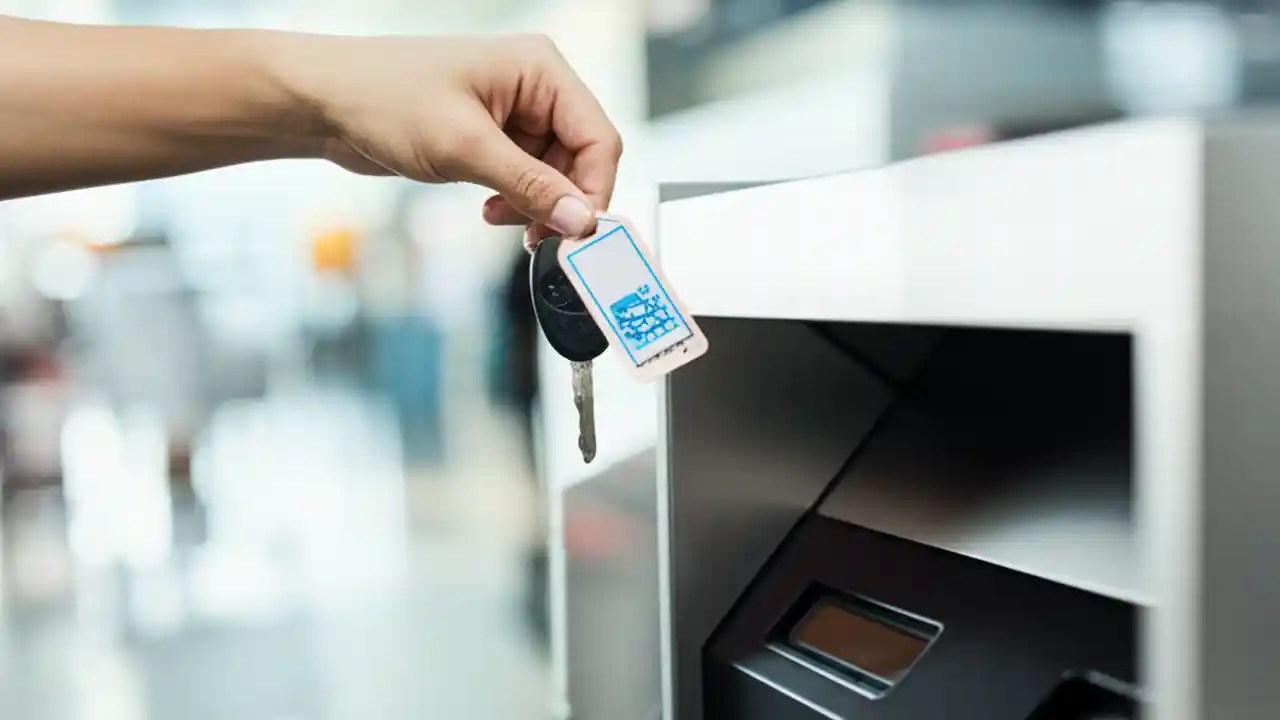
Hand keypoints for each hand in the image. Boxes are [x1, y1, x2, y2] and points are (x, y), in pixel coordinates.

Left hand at [272, 33, 621, 243]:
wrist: (325, 103)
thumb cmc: (384, 97)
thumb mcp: (465, 147)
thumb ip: (530, 187)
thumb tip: (581, 220)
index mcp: (539, 69)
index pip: (598, 137)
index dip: (593, 190)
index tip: (579, 233)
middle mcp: (533, 87)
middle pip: (580, 159)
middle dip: (561, 203)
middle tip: (540, 239)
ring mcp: (513, 113)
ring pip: (554, 175)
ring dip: (535, 206)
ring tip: (501, 219)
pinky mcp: (492, 137)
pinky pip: (526, 178)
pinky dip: (515, 201)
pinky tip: (489, 209)